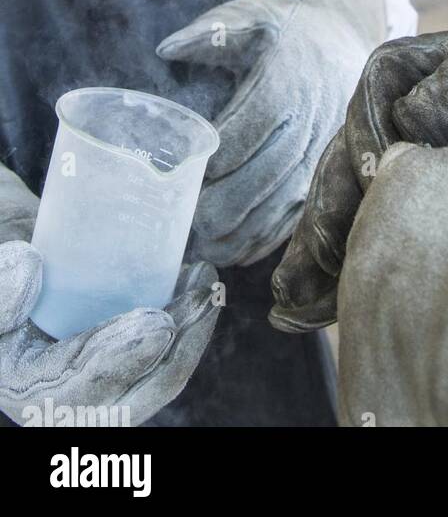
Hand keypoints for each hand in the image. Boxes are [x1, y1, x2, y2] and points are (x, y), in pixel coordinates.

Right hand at [0, 169, 220, 427]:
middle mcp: (68, 400)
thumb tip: (30, 265)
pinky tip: (197, 284)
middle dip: (177, 350)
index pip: (82, 391)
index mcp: (27, 389)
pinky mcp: (124, 359)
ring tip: (208, 284)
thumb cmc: (3, 275)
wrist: (15, 265)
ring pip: (156, 376)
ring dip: (191, 334)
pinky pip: (162, 356)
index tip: (158, 321)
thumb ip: (0, 284)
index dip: (122, 360)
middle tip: (203, 297)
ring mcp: (101, 381)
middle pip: (133, 394)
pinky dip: (186, 325)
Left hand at [157, 0, 386, 267]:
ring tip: (205, 247)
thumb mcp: (252, 15)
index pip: (258, 119)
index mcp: (291, 75)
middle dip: (229, 200)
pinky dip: (270, 235)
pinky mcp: (328, 167)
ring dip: (247, 227)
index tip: (189, 171)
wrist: (344, 38)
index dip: (224, 151)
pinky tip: (236, 251)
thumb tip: (167, 49)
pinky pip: (302, 208)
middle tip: (189, 222)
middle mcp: (313, 113)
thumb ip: (212, 30)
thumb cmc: (287, 29)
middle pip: (273, 166)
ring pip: (288, 195)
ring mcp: (324, 145)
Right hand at [269, 13, 447, 332]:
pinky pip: (361, 246)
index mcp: (393, 79)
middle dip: (330, 221)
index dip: (366, 156)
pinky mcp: (405, 218)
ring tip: (298, 305)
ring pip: (338, 219)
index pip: (362, 121)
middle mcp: (380, 127)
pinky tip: (308, 312)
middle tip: (333, 258)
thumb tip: (411, 119)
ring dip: (318, 262)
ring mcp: (389, 177)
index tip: (376, 185)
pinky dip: (334, 279)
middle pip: (338, 176)